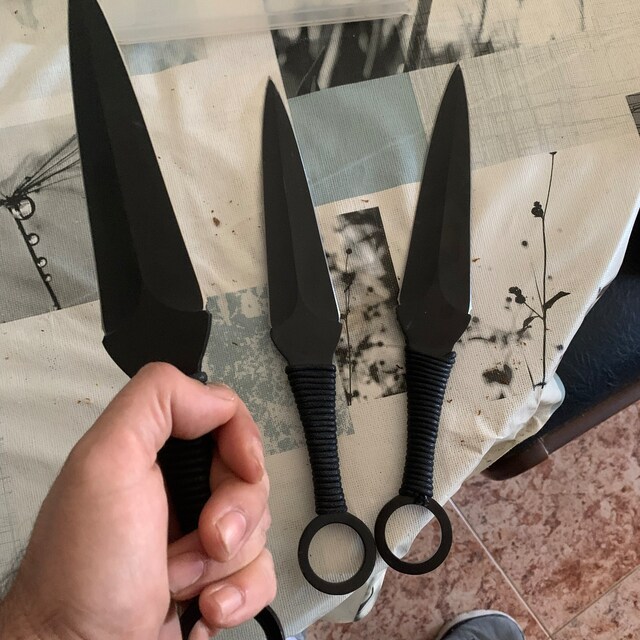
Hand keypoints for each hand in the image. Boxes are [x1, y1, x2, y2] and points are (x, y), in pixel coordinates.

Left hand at [0, 363, 275, 639]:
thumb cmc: (82, 575)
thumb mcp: (105, 462)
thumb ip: (155, 402)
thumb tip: (214, 398)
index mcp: (155, 452)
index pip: (225, 417)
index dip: (242, 442)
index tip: (240, 471)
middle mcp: (179, 489)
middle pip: (250, 473)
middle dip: (234, 513)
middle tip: (202, 537)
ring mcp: (199, 536)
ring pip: (260, 526)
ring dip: (226, 563)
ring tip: (180, 582)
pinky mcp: (215, 579)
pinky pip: (260, 572)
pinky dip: (239, 595)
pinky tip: (203, 609)